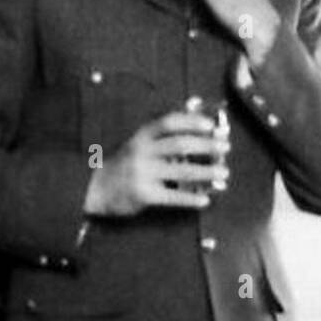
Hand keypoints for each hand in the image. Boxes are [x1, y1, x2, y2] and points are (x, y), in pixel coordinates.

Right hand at [84, 110, 230, 217]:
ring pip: (182, 170)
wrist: (95, 188)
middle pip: (180, 144)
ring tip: (223, 173)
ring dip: (206, 171)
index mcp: (142, 136)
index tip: (211, 124)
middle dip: (206, 145)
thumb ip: (161, 138)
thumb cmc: (124, 164)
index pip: (170, 122)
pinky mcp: (144, 194)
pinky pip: (173, 196)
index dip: (192, 121)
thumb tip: (198, 132)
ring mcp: (143, 173)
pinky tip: (205, 200)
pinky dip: (191, 198)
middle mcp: (143, 151)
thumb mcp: (138, 144)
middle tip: (224, 148)